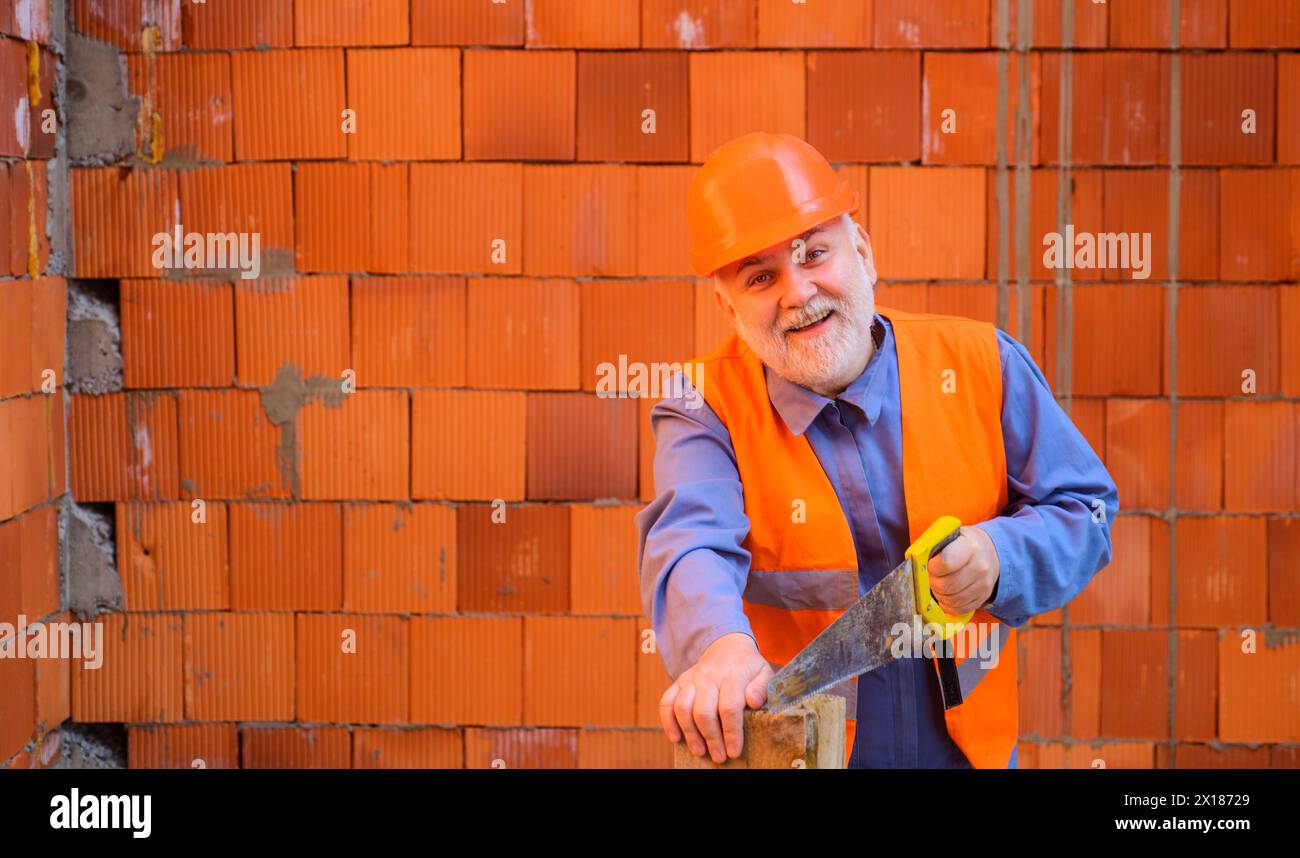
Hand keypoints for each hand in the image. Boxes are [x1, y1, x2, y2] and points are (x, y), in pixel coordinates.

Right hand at [659, 632, 771, 763]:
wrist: (727, 647)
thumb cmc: (748, 667)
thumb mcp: (764, 673)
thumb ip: (762, 687)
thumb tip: (753, 701)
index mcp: (732, 676)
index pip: (729, 707)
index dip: (731, 732)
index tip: (733, 751)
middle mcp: (708, 676)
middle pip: (704, 711)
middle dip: (710, 738)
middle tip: (718, 757)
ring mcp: (691, 679)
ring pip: (683, 708)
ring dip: (690, 733)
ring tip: (699, 751)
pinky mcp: (679, 682)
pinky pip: (666, 701)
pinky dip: (668, 721)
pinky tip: (675, 738)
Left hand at [927, 525, 999, 616]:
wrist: (989, 552)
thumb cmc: (964, 544)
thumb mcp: (950, 536)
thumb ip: (933, 546)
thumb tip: (916, 560)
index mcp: (969, 547)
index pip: (946, 563)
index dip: (933, 567)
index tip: (931, 565)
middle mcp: (980, 567)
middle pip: (947, 585)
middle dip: (933, 583)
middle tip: (932, 577)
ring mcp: (983, 584)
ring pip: (952, 600)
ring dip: (940, 595)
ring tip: (939, 585)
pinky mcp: (983, 597)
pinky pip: (960, 609)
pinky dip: (949, 605)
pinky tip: (947, 595)